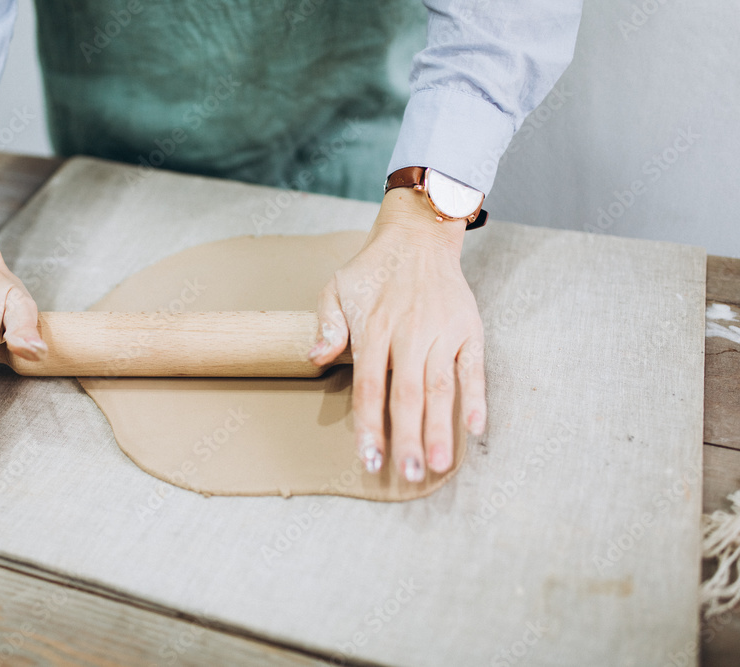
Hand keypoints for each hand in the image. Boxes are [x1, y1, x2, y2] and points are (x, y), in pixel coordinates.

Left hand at [309, 189, 485, 480]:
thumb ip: (327, 324)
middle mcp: (409, 334)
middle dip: (407, 438)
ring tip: (438, 465)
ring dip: (439, 428)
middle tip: (407, 474)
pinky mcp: (468, 329)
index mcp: (374, 330)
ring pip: (440, 388)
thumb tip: (315, 358)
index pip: (369, 387)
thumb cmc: (373, 269)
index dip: (369, 425)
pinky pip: (474, 367)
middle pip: (407, 395)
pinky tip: (475, 428)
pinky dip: (476, 397)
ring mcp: (441, 332)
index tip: (369, 458)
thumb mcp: (336, 288)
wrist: (418, 235)